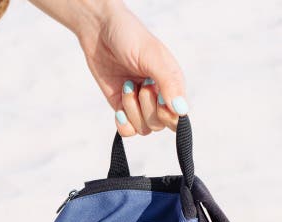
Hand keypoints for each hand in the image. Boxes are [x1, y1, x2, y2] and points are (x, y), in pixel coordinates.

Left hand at [31, 0, 187, 135]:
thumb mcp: (152, 56)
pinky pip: (127, 131)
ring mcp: (139, 104)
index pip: (178, 118)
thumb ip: (169, 83)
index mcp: (173, 85)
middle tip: (138, 82)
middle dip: (145, 107)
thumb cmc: (129, 37)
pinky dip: (123, 123)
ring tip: (126, 85)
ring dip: (131, 109)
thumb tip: (182, 111)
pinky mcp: (122, 107)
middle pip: (159, 125)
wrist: (98, 31)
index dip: (166, 114)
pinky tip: (119, 108)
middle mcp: (159, 98)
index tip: (155, 93)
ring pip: (143, 129)